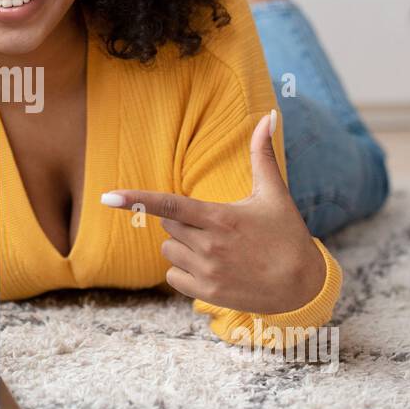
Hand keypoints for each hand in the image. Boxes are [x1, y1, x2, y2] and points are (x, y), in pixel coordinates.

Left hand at [100, 110, 325, 314]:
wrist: (302, 286)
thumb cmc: (286, 235)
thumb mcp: (274, 194)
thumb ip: (262, 155)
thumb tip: (268, 115)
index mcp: (220, 218)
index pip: (169, 205)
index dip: (136, 199)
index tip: (107, 198)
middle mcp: (209, 246)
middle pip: (169, 225)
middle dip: (183, 222)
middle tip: (215, 227)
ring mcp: (207, 271)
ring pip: (168, 250)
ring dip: (182, 247)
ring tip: (216, 250)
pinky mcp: (206, 292)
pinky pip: (172, 277)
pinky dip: (184, 272)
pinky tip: (211, 269)